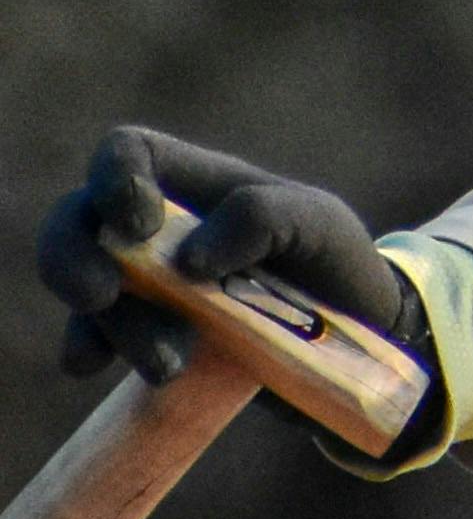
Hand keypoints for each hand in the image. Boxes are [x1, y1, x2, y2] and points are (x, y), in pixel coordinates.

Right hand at [36, 126, 428, 395]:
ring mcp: (145, 284)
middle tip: (100, 294)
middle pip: (77, 219)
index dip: (114, 177)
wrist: (354, 337)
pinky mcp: (147, 336)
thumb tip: (189, 262)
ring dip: (112, 324)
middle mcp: (157, 227)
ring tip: (169, 363)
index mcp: (195, 182)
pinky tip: (94, 365)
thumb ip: (263, 218)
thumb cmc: (332, 259)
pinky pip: (92, 337)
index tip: (142, 225)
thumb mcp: (319, 224)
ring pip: (87, 286)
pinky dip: (86, 349)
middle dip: (71, 255)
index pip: (126, 152)